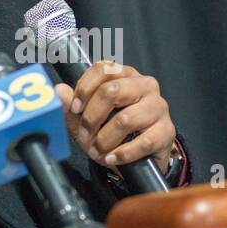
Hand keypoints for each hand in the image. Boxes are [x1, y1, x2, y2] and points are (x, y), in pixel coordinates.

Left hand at [54, 62, 175, 175]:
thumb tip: (60, 90)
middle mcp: (145, 86)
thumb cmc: (113, 132)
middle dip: (92, 117)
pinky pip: (142, 142)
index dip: (84, 89)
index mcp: (126, 75)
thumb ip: (72, 105)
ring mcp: (158, 107)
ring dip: (105, 140)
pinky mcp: (166, 131)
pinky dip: (122, 154)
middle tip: (85, 134)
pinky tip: (112, 158)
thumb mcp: (88, 119)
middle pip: (112, 91)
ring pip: (125, 119)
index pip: (103, 69)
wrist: (139, 157)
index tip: (75, 109)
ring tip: (97, 151)